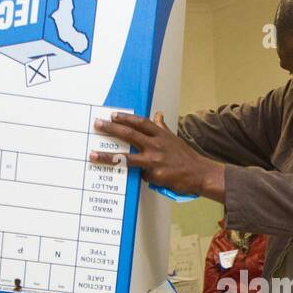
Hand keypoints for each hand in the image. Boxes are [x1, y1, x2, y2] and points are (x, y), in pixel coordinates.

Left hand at [89, 112, 224, 199]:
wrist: (199, 174)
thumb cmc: (185, 157)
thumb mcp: (174, 139)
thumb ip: (162, 127)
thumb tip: (158, 114)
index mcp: (161, 135)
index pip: (140, 122)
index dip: (125, 118)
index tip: (112, 115)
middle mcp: (156, 145)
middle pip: (129, 134)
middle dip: (111, 129)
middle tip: (97, 124)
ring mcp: (154, 160)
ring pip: (126, 158)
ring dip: (108, 156)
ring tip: (93, 155)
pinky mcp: (154, 175)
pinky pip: (140, 176)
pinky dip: (140, 176)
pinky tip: (143, 178)